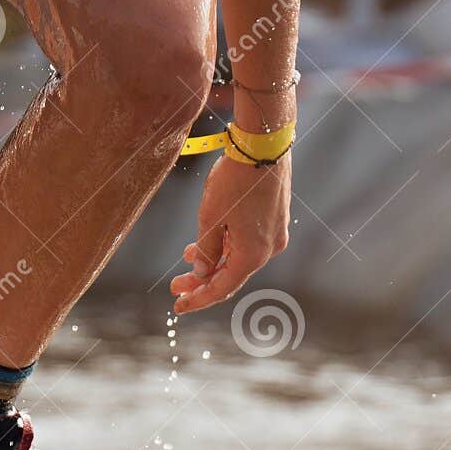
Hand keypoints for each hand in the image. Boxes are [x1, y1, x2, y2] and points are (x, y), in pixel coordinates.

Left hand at [170, 153, 290, 313]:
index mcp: (253, 255)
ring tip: (186, 259)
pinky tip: (209, 240)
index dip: (198, 299)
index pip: (222, 288)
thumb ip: (205, 249)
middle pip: (230, 275)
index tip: (178, 305)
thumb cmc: (236, 180)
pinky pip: (248, 242)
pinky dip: (228, 245)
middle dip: (202, 281)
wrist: (264, 144)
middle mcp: (268, 250)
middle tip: (176, 286)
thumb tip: (201, 272)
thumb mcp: (210, 217)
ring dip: (213, 260)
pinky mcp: (275, 219)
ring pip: (239, 257)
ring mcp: (275, 234)